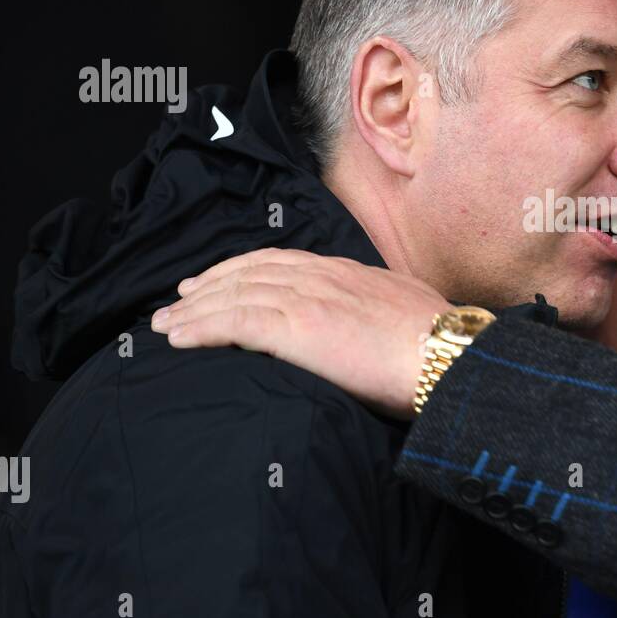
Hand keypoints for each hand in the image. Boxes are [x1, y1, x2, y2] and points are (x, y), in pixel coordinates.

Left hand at [150, 248, 447, 418]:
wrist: (449, 356)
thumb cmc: (438, 347)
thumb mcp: (405, 313)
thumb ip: (375, 312)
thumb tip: (369, 329)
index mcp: (348, 272)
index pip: (283, 261)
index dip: (246, 269)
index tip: (221, 281)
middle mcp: (322, 276)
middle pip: (250, 271)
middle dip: (211, 284)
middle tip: (181, 299)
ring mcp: (308, 298)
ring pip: (235, 295)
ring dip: (195, 310)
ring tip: (167, 324)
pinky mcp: (297, 326)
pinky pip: (234, 322)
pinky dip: (201, 328)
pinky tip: (179, 338)